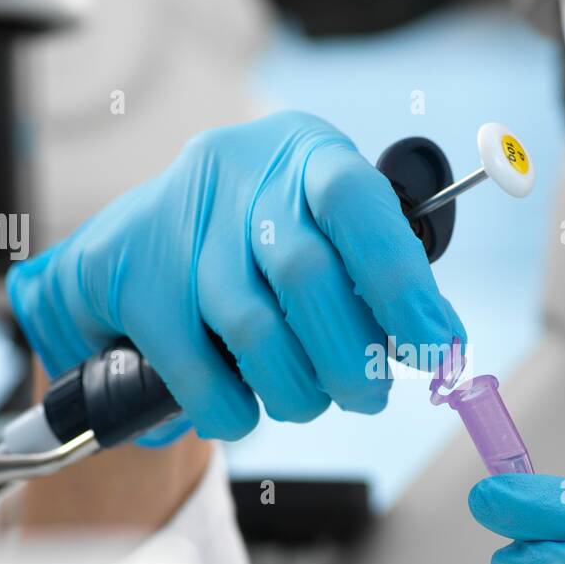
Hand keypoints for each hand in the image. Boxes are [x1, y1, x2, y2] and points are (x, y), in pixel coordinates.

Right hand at [8, 111, 464, 443]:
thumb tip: (441, 343)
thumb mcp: (325, 231)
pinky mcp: (123, 273)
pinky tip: (241, 411)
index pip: (355, 202)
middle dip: (349, 356)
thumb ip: (376, 275)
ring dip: (294, 389)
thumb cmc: (261, 246)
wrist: (136, 246)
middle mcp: (237, 172)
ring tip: (307, 402)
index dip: (399, 283)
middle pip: (303, 272)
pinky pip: (194, 369)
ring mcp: (173, 219)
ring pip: (251, 327)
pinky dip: (229, 408)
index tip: (435, 350)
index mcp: (303, 152)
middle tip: (369, 396)